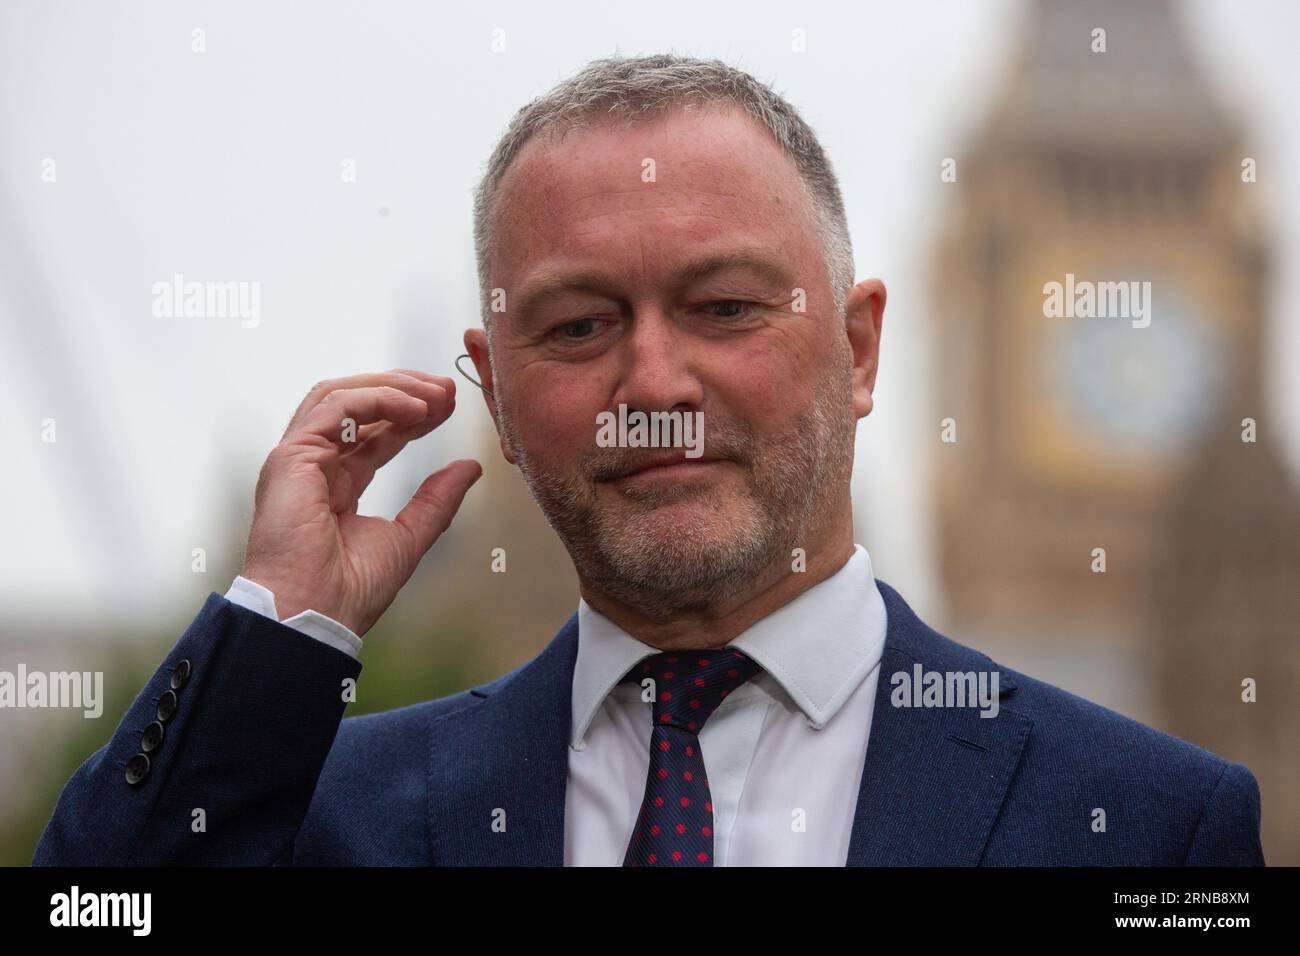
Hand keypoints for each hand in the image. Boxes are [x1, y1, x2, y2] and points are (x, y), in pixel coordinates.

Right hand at [239, 369, 480, 635]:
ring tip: (434, 395)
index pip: (374, 431)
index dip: (412, 413)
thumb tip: (470, 468)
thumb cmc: (349, 592)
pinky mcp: (290, 457)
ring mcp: (298, 459)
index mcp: (337, 484)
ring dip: (392, 388)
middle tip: (448, 391)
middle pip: (356, 406)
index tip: (450, 406)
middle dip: (405, 391)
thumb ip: (437, 500)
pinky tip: (414, 409)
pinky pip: (334, 407)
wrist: (316, 617)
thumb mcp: (410, 537)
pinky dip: (376, 399)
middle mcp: (314, 465)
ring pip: (340, 395)